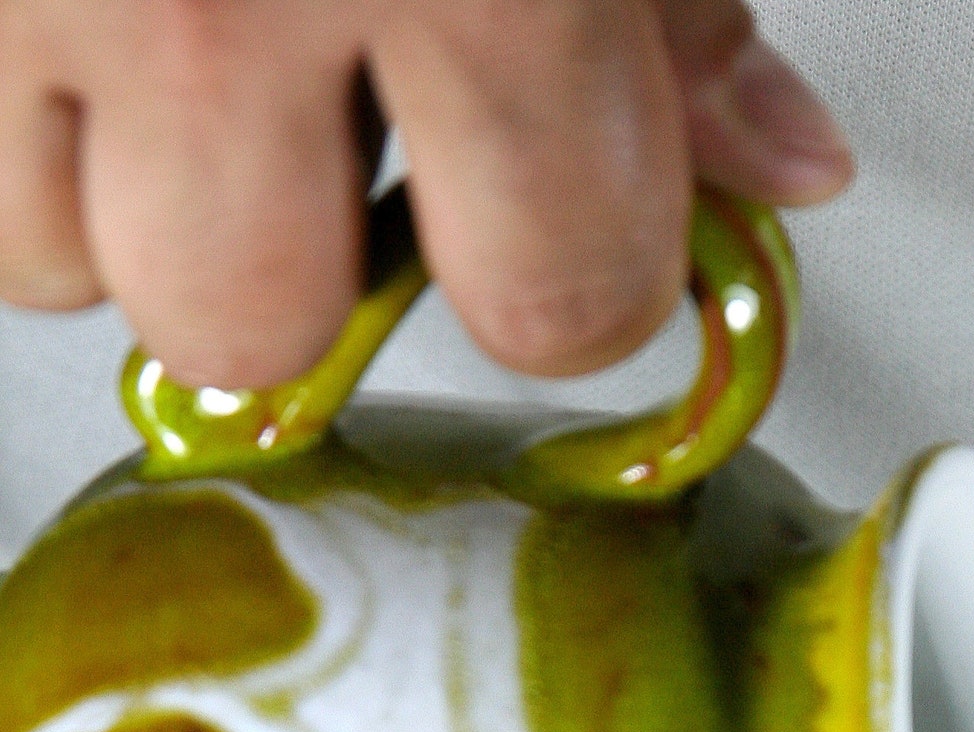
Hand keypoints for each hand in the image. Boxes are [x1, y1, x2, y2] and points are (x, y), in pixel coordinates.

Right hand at [0, 0, 850, 386]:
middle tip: (342, 141)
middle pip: (255, 338)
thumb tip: (781, 171)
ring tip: (195, 67)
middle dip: (309, 279)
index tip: (569, 214)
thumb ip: (677, 0)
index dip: (573, 269)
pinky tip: (91, 48)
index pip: (546, 301)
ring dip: (139, 212)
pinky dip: (23, 145)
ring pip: (62, 268)